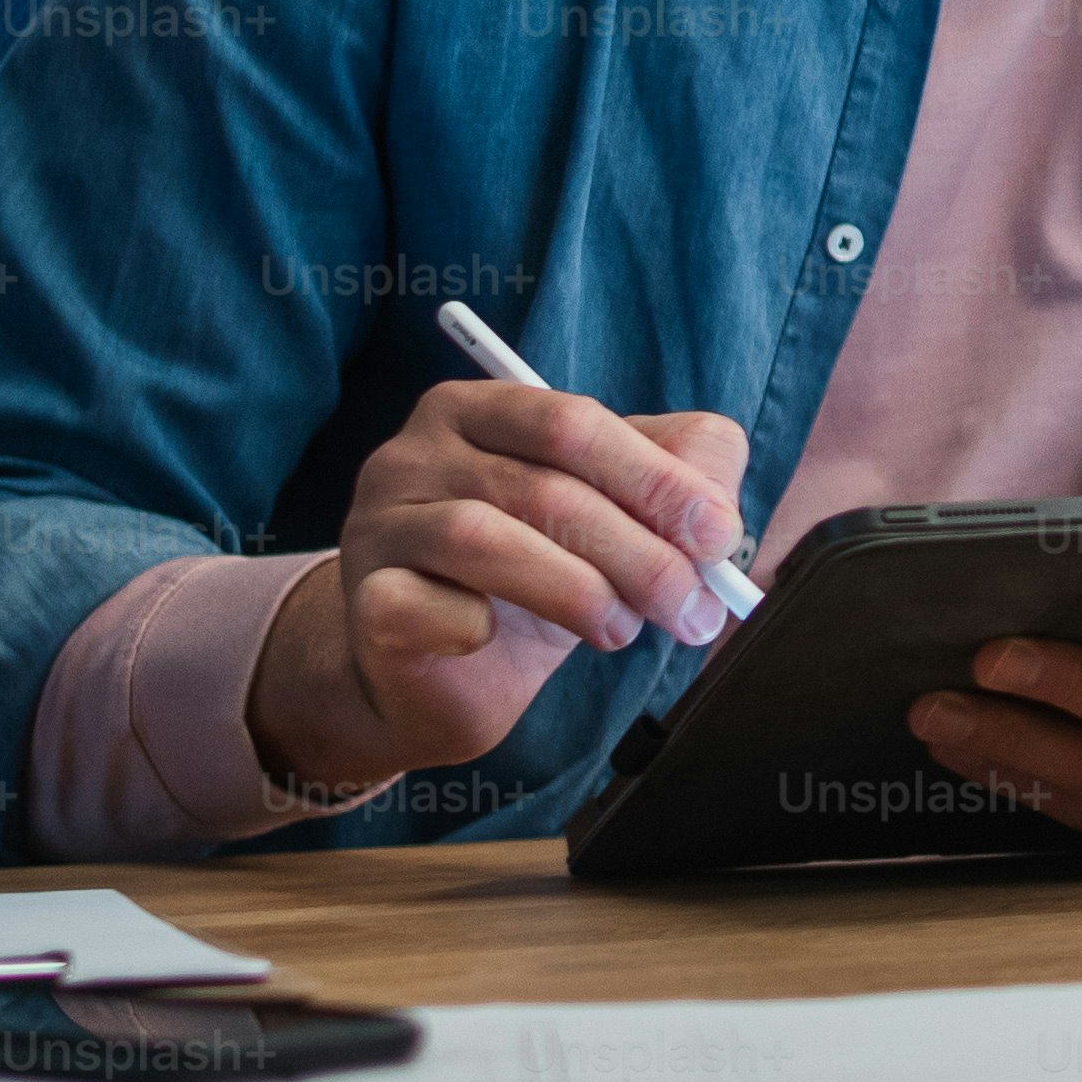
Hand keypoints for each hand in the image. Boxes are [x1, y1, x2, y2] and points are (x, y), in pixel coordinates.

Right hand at [248, 379, 751, 796]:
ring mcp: (379, 524)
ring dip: (579, 592)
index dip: (656, 479)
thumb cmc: (536, 573)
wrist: (436, 672)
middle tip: (692, 607)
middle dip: (639, 552)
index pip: (573, 422)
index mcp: (481, 409)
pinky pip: (427, 608)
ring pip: (486, 540)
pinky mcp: (363, 601)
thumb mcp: (614, 511)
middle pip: (544, 486)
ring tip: (620, 630)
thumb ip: (676, 479)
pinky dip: (481, 627)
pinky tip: (500, 638)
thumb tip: (717, 512)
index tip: (718, 536)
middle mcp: (416, 452)